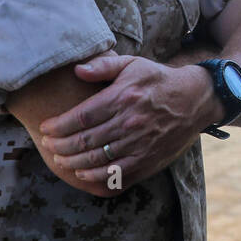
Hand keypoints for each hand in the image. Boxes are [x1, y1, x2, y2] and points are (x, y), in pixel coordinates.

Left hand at [38, 55, 222, 191]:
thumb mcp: (133, 64)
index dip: (59, 125)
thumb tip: (77, 70)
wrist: (195, 98)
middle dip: (61, 145)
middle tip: (47, 146)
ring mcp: (140, 143)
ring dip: (73, 162)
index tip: (46, 128)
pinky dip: (96, 176)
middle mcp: (130, 122)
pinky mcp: (149, 159)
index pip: (81, 116)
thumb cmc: (159, 80)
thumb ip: (104, 66)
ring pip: (97, 159)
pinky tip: (83, 173)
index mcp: (123, 97)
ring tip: (60, 159)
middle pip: (85, 140)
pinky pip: (117, 173)